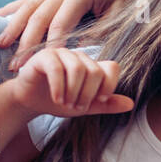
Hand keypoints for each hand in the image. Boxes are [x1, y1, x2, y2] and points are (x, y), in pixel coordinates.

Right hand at [0, 0, 160, 70]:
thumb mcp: (121, 19)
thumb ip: (101, 33)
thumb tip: (82, 50)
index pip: (58, 25)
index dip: (48, 48)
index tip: (38, 68)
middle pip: (39, 17)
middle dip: (25, 42)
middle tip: (13, 65)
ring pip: (31, 7)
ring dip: (14, 27)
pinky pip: (32, 1)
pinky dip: (15, 10)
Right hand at [11, 47, 133, 116]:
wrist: (30, 102)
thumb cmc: (59, 101)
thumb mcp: (85, 107)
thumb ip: (106, 105)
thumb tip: (130, 104)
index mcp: (92, 66)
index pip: (112, 67)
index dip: (109, 85)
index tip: (98, 100)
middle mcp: (79, 57)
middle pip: (95, 71)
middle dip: (87, 94)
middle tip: (76, 107)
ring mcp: (62, 54)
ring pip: (78, 69)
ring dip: (73, 91)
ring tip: (65, 103)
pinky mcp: (44, 56)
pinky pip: (57, 68)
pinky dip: (59, 87)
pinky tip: (57, 99)